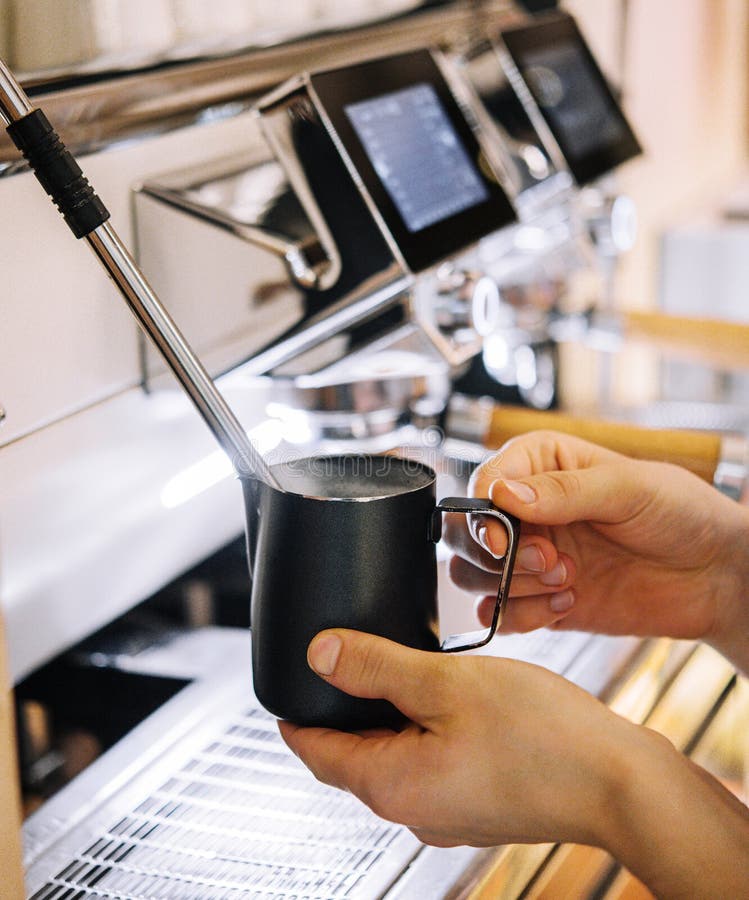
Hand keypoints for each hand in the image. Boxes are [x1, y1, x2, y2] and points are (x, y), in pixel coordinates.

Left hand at [280, 628, 637, 848]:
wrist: (619, 782)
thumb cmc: (542, 736)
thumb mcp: (445, 684)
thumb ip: (375, 667)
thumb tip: (318, 654)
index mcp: (391, 786)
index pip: (314, 751)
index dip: (295, 712)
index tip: (287, 682)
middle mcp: (412, 811)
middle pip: (351, 754)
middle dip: (343, 708)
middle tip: (345, 658)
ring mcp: (445, 813)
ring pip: (392, 756)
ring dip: (386, 716)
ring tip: (396, 669)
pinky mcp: (474, 805)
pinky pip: (428, 764)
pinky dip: (422, 731)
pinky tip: (445, 702)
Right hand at [445, 431, 748, 668]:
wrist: (717, 577)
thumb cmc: (682, 514)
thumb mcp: (629, 488)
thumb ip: (564, 491)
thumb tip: (502, 496)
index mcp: (541, 465)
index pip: (482, 484)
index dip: (482, 515)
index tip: (503, 540)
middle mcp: (528, 511)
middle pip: (465, 531)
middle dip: (496, 553)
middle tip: (545, 560)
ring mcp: (531, 558)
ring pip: (472, 574)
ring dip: (510, 584)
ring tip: (565, 579)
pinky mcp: (540, 600)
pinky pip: (500, 613)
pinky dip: (520, 615)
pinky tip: (567, 604)